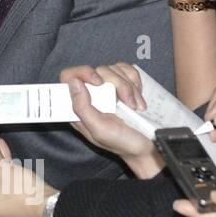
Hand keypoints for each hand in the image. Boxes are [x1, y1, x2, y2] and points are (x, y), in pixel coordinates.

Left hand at [61, 63, 160, 177]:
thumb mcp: (99, 129)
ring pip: (114, 69)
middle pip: (97, 70)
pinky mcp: (123, 85)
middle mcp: (91, 94)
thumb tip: (73, 82)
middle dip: (118, 84)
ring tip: (135, 107)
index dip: (82, 73)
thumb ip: (82, 107)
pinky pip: (127, 70)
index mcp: (78, 105)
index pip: (69, 76)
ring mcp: (107, 88)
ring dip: (130, 88)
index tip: (99, 82)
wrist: (147, 147)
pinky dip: (135, 83)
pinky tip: (138, 99)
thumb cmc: (121, 142)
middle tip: (128, 104)